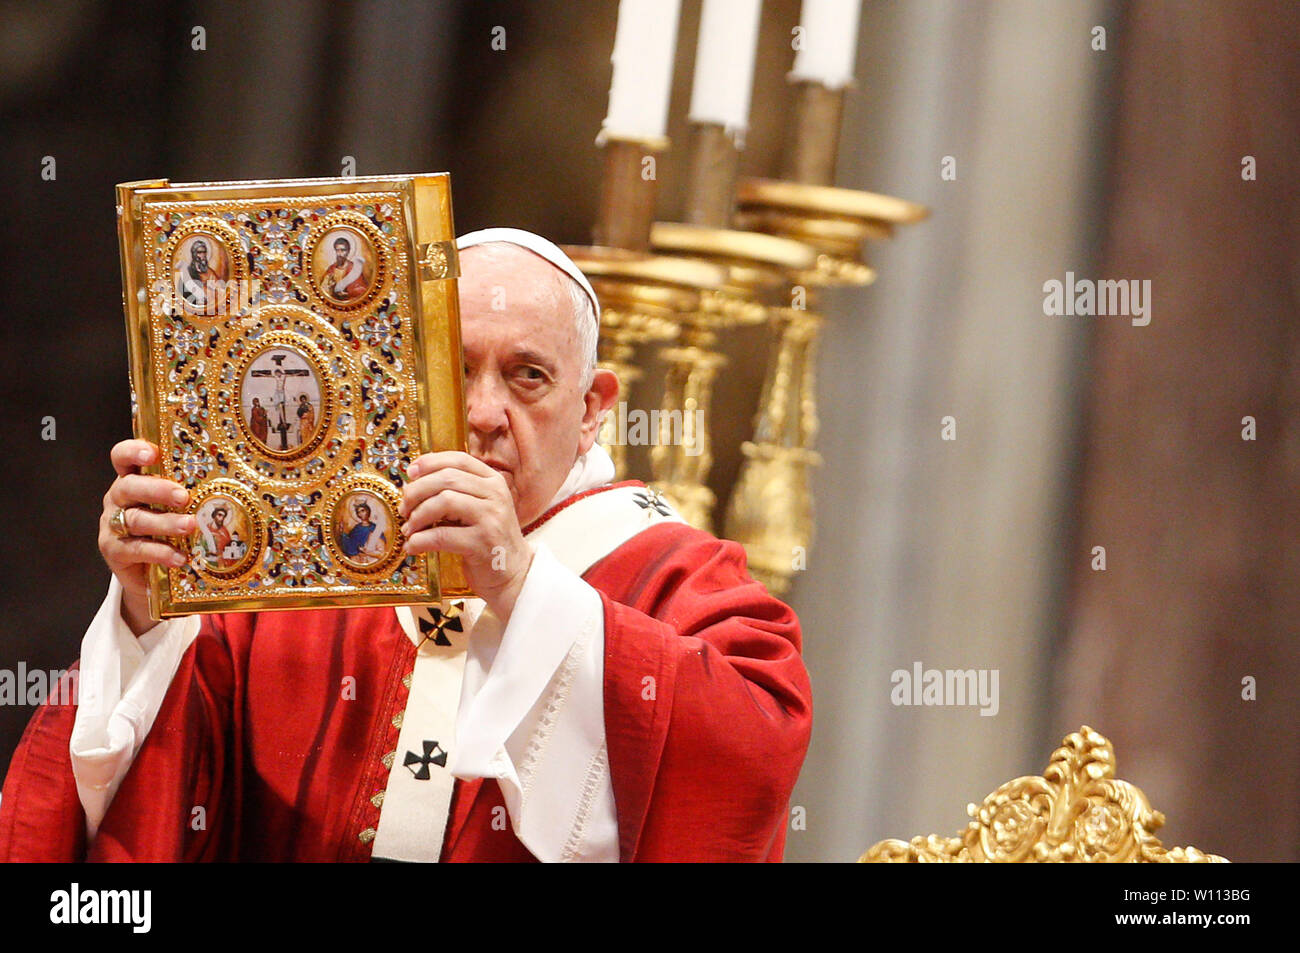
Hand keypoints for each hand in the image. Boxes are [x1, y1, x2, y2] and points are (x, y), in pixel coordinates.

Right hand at [99, 439, 194, 635]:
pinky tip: (180, 557)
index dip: (133, 451)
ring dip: (165, 522)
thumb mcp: (179, 506)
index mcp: (133, 478)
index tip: (153, 454)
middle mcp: (119, 498)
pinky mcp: (114, 551)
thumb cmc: (169, 529)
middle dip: (157, 490)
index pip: (122, 457)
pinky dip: (160, 552)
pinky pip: (136, 549)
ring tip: (190, 526)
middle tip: (183, 497)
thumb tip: (240, 479)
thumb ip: (193, 490)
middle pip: (129, 486)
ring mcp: (112, 524)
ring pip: (136, 519)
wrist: (149, 573)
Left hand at [398, 451, 532, 620]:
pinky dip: (420, 540)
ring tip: (410, 529)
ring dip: (417, 515)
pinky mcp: (482, 543)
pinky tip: (414, 546)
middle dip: (417, 491)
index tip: (410, 474)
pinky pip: (441, 535)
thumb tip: (414, 481)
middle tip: (404, 508)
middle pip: (446, 478)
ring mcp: (491, 518)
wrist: (514, 574)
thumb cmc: (488, 540)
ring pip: (443, 501)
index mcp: (494, 481)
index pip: (458, 459)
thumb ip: (457, 491)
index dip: (430, 463)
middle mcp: (495, 495)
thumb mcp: (479, 508)